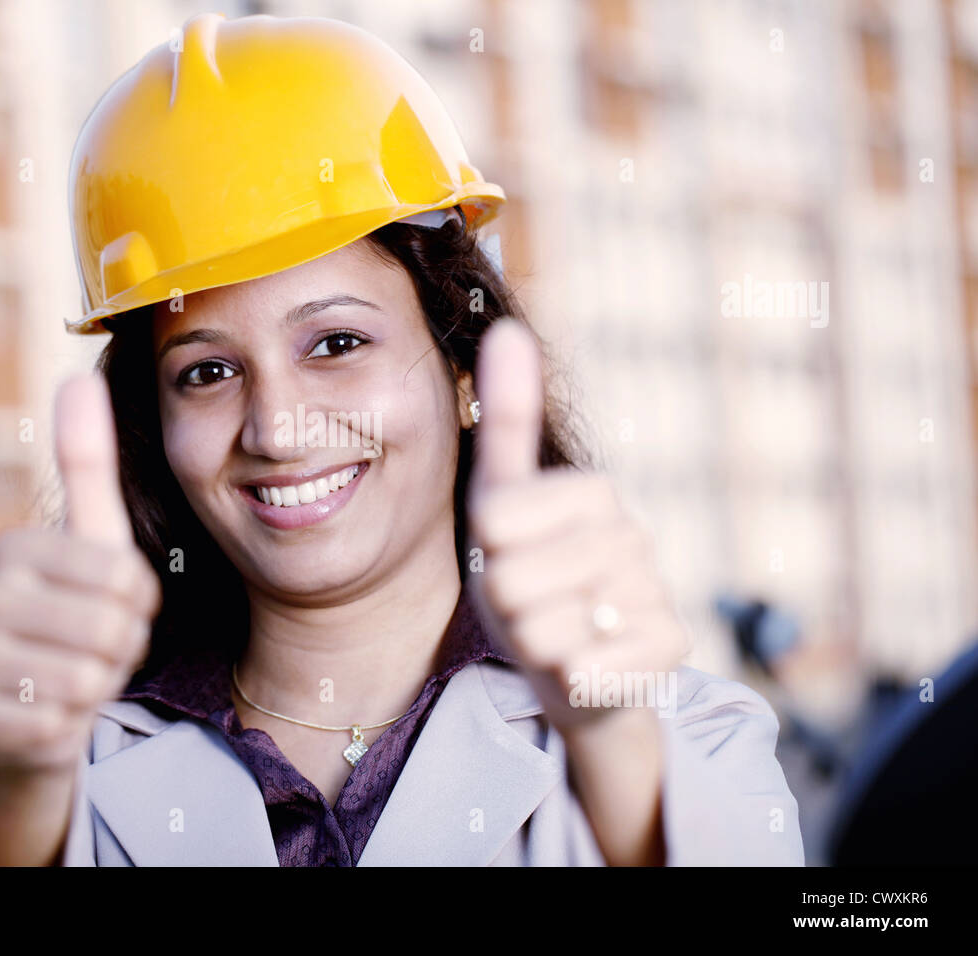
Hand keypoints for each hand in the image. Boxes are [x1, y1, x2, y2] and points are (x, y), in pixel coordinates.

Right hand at [0, 372, 160, 862]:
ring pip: (83, 680)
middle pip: (108, 630)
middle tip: (96, 651)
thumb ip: (88, 463)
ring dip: (96, 688)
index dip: (140, 605)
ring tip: (74, 678)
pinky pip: (51, 726)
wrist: (33, 711)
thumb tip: (80, 374)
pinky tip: (46, 715)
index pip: (125, 577)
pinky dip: (65, 727)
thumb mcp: (94, 542)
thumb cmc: (74, 619)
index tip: (116, 607)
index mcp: (16, 547)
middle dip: (121, 650)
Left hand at [466, 318, 685, 862]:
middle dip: (507, 604)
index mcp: (593, 490)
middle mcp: (632, 536)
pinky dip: (568, 679)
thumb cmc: (531, 577)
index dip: (488, 550)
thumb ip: (505, 420)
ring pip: (542, 631)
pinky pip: (581, 670)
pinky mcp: (669, 651)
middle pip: (511, 578)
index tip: (512, 553)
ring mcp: (656, 593)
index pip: (494, 519)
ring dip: (534, 644)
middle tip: (534, 602)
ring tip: (559, 632)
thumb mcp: (503, 498)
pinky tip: (587, 666)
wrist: (578, 669)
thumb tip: (507, 326)